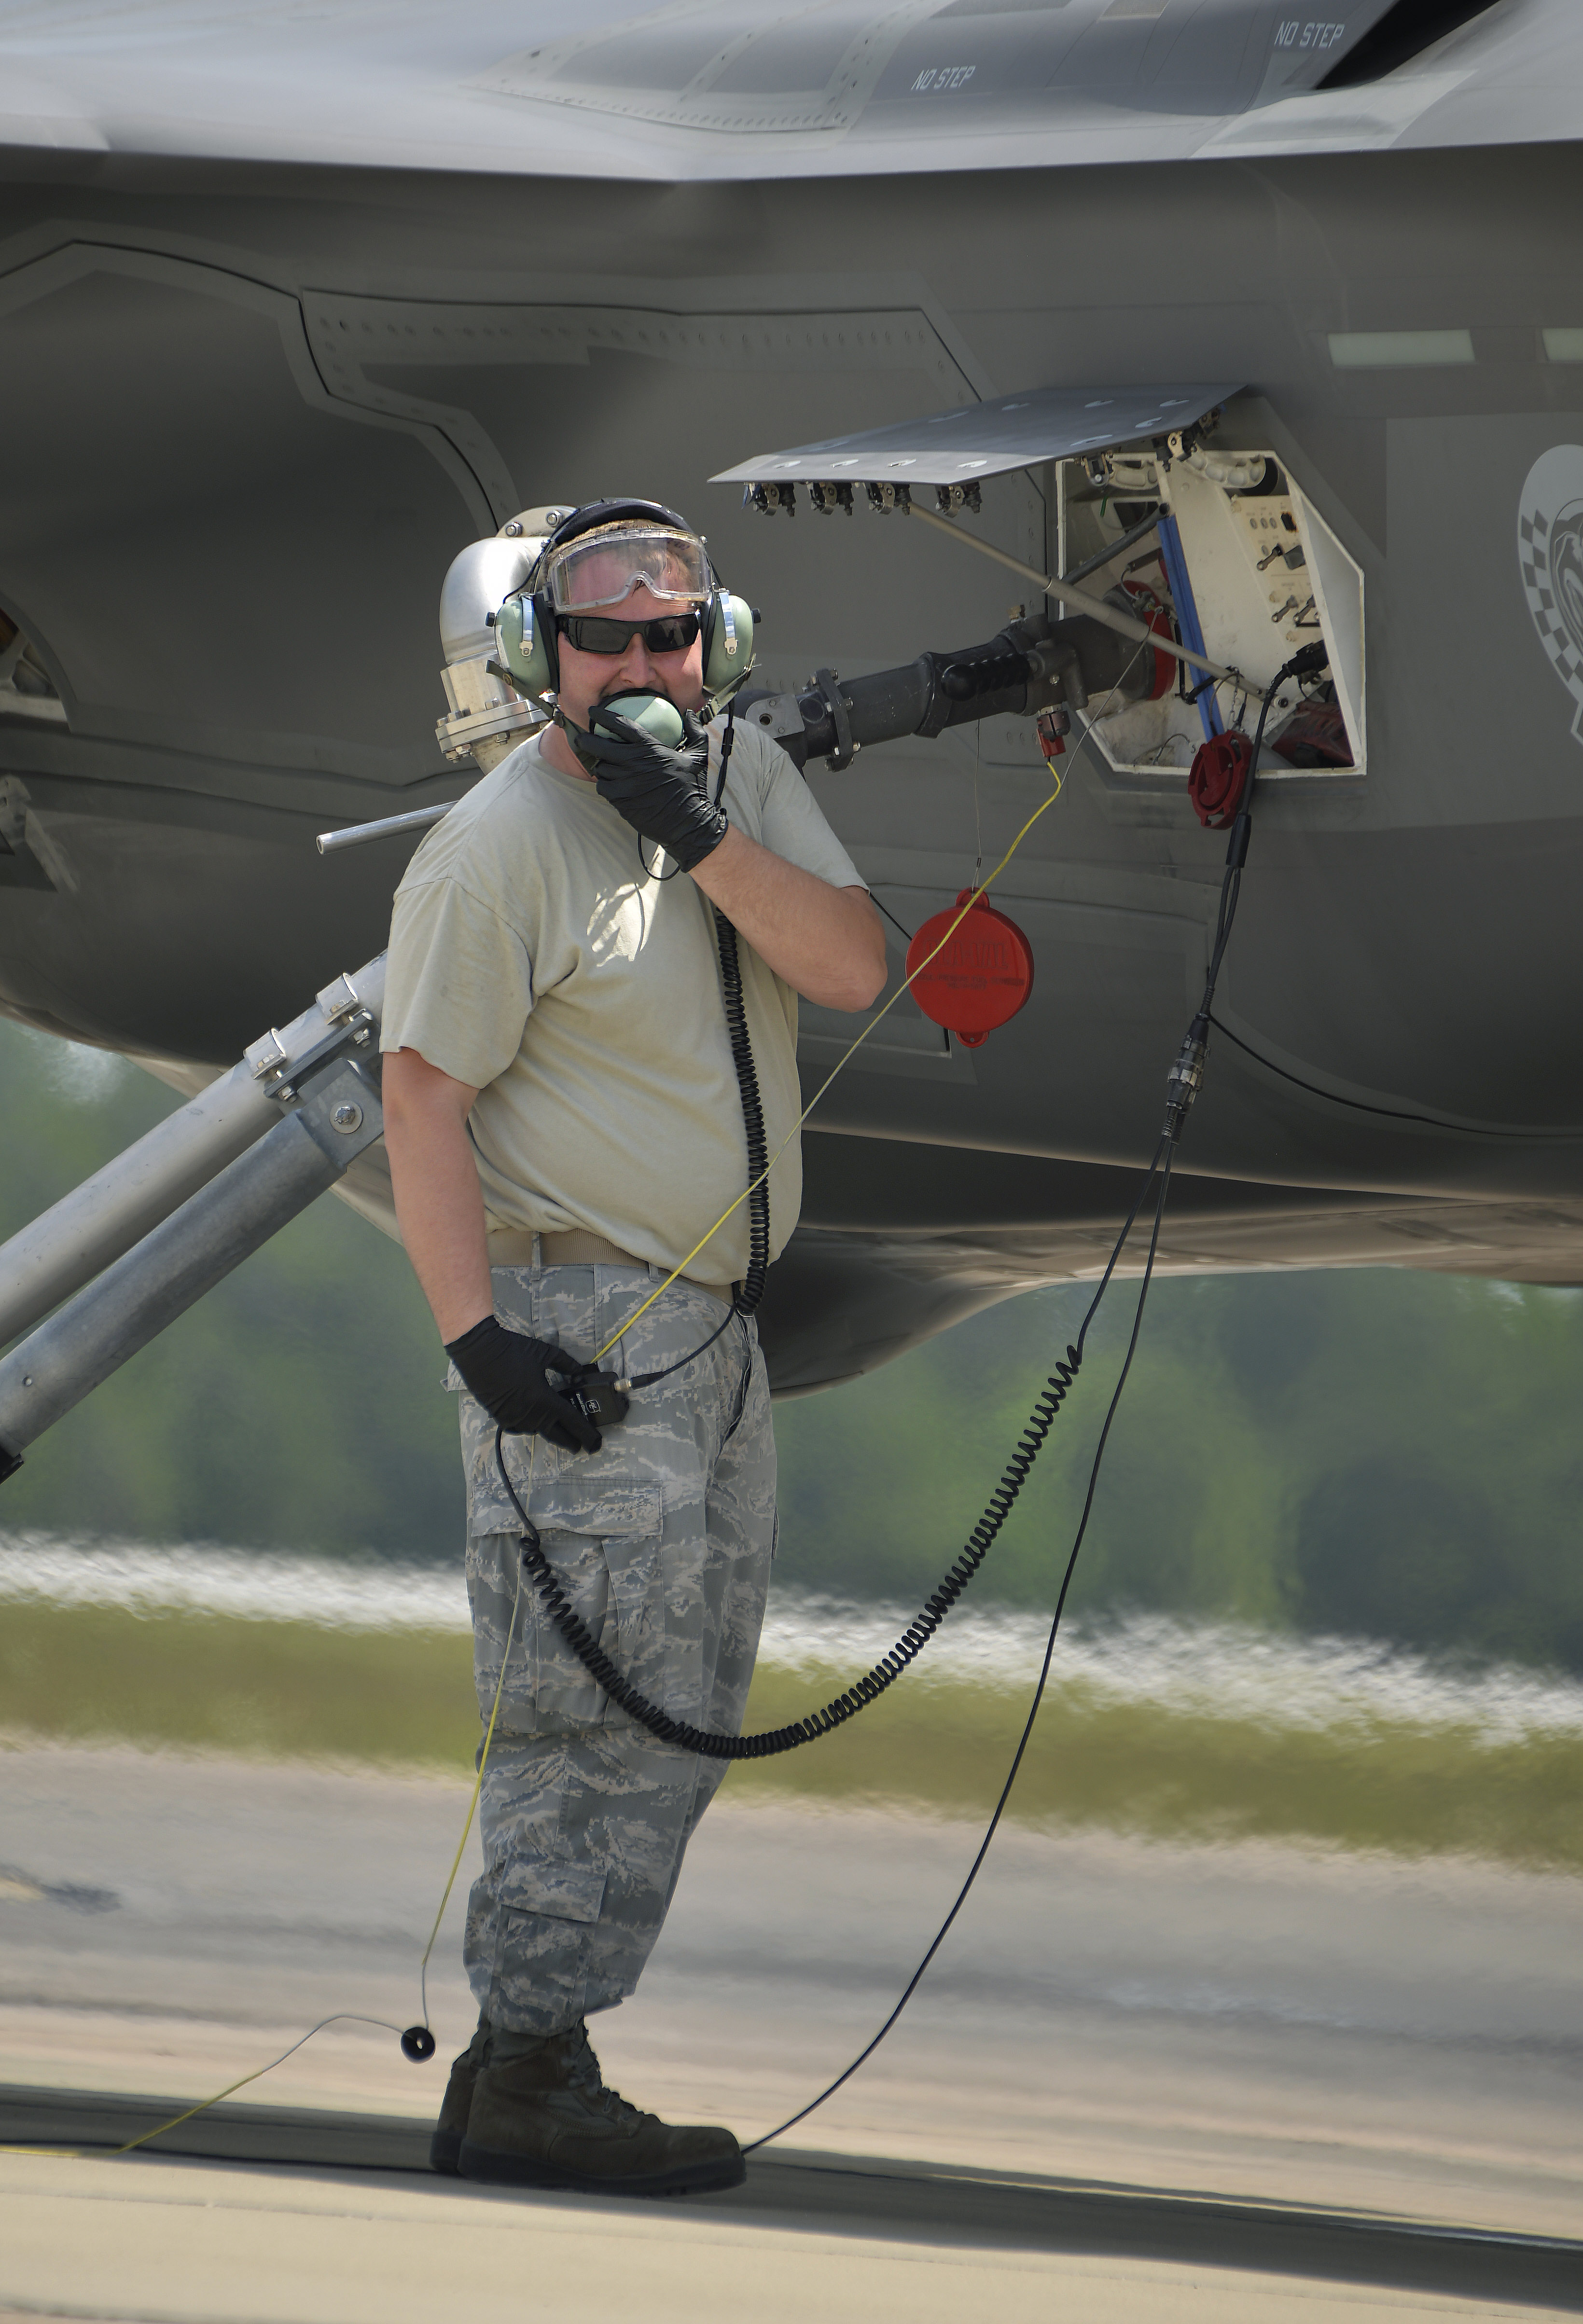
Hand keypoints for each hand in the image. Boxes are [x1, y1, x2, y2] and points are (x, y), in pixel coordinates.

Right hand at [444, 1316, 601, 1454]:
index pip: (572, 1422)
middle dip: (571, 1441)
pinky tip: (534, 1420)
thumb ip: (566, 1365)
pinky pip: (521, 1428)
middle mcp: (530, 1415)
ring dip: (549, 1430)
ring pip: (538, 1431)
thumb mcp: (545, 1353)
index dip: (586, 1434)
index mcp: (544, 1400)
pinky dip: (530, 1426)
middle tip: (580, 1445)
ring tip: (558, 1428)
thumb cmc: (512, 1351)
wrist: (479, 1352)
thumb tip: (578, 1372)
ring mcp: (514, 1419)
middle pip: (557, 1435)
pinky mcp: (500, 1417)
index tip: (595, 1443)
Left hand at [578, 704, 726, 871]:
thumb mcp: (698, 756)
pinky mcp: (621, 800)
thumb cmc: (693, 788)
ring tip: (603, 765)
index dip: (603, 715)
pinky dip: (604, 784)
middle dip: (586, 740)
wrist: (688, 822)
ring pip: (599, 768)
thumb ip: (694, 731)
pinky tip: (610, 784)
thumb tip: (690, 714)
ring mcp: (625, 782)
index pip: (620, 725)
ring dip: (599, 765)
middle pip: (599, 746)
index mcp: (650, 748)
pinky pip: (603, 787)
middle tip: (582, 739)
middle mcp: (634, 762)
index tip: (593, 711)